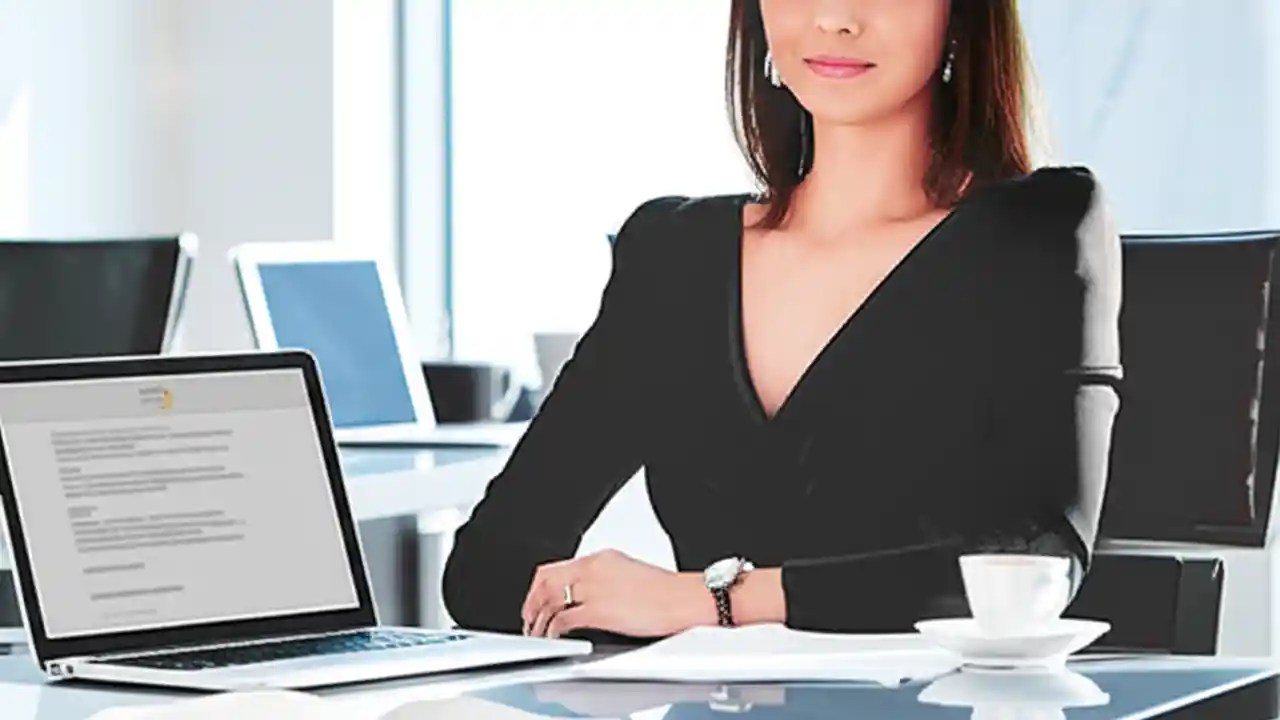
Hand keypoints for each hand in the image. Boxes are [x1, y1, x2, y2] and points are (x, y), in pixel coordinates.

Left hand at [521, 549, 714, 638]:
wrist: (685, 598)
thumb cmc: (666, 591)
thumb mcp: (628, 572)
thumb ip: (603, 578)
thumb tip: (588, 591)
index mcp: (600, 558)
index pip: (555, 568)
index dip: (538, 587)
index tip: (535, 600)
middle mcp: (593, 570)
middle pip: (546, 582)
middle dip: (531, 602)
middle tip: (529, 618)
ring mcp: (595, 589)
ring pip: (550, 601)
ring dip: (539, 620)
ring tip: (538, 632)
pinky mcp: (600, 611)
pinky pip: (564, 620)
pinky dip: (554, 630)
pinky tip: (555, 637)